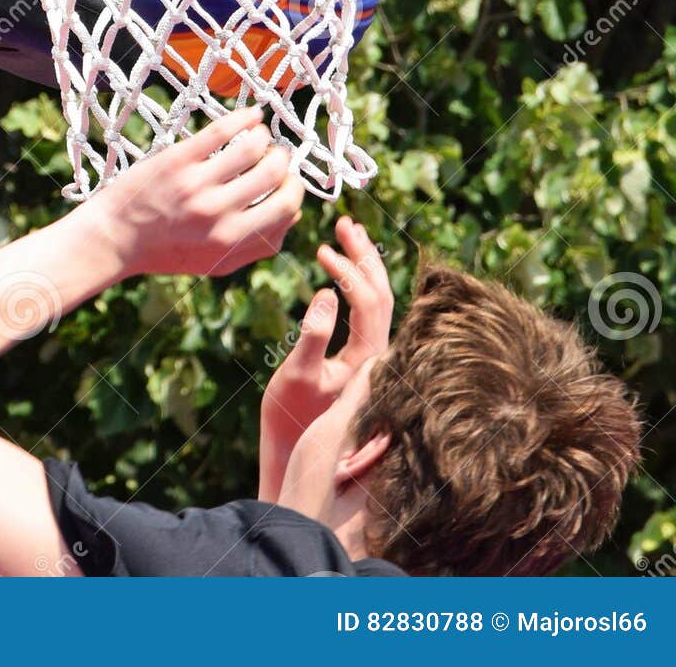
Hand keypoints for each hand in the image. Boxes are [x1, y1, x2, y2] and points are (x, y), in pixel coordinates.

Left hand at [87, 107, 305, 278]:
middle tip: (275, 154)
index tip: (286, 180)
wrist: (114, 237)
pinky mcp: (177, 160)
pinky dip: (245, 118)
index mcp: (233, 241)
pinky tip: (251, 116)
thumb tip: (293, 214)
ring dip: (264, 138)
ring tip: (259, 136)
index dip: (294, 189)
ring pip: (253, 148)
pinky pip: (222, 130)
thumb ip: (256, 246)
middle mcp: (218, 214)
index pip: (287, 208)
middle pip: (275, 175)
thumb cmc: (166, 250)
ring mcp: (197, 184)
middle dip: (283, 160)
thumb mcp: (216, 262)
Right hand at [259, 218, 393, 493]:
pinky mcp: (361, 360)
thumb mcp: (298, 376)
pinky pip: (370, 312)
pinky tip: (344, 272)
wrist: (297, 456)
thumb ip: (313, 335)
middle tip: (345, 222)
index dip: (349, 270)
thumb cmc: (293, 419)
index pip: (370, 301)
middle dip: (365, 255)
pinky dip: (359, 283)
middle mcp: (379, 357)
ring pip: (379, 301)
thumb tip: (328, 293)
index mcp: (369, 360)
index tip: (321, 251)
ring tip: (346, 234)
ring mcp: (372, 358)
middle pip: (383, 294)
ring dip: (364, 264)